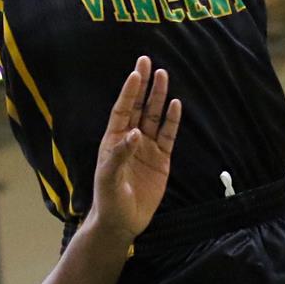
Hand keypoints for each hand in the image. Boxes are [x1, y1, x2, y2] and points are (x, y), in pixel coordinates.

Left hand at [89, 58, 180, 240]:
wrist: (122, 222)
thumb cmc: (108, 199)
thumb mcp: (109, 178)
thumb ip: (120, 154)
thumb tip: (134, 133)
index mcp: (113, 139)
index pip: (122, 109)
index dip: (128, 91)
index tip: (135, 72)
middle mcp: (130, 139)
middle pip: (138, 106)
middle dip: (143, 85)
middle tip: (148, 61)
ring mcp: (147, 148)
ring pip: (154, 116)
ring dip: (159, 97)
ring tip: (163, 75)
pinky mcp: (161, 160)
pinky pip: (168, 135)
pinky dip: (172, 120)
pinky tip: (176, 104)